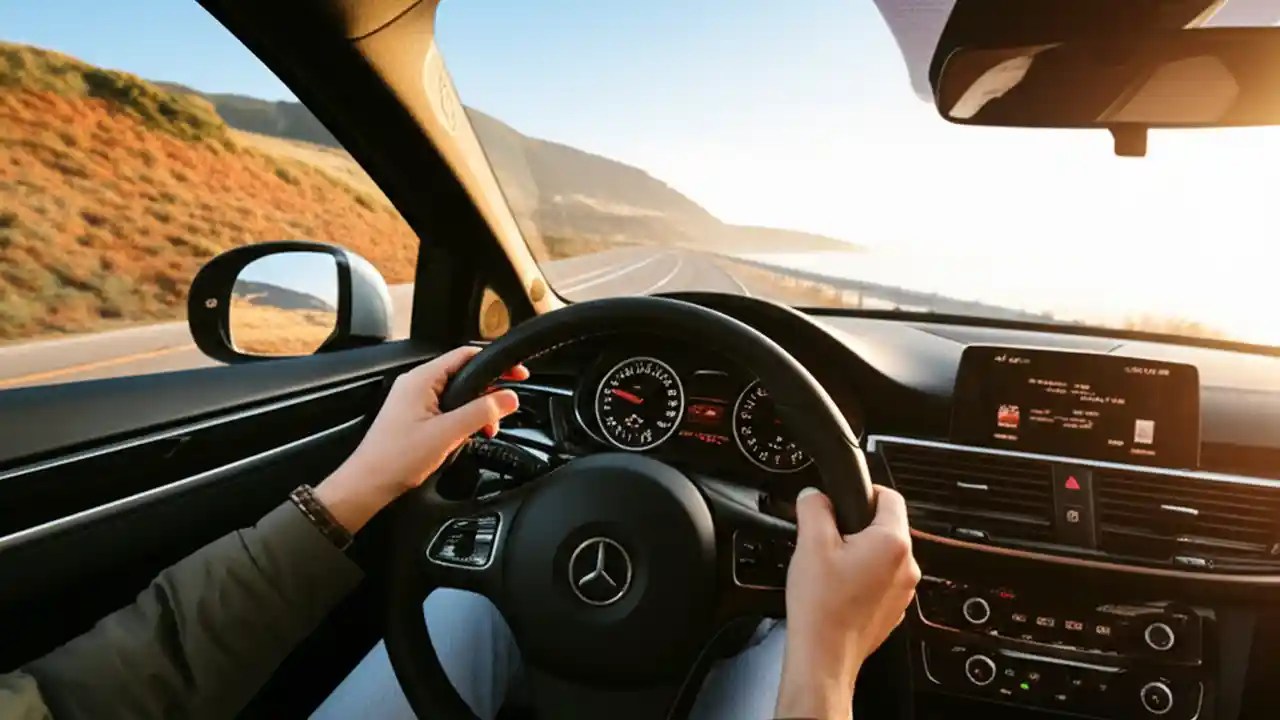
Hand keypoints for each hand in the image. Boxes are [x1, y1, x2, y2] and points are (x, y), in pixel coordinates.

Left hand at [314, 346, 526, 533]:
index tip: (517, 373)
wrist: (368, 484)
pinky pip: (447, 409)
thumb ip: (481, 412)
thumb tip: (509, 398)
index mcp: (422, 379)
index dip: (496, 363)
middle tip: (505, 409)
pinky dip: (462, 420)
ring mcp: (414, 400)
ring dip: (476, 411)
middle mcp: (416, 384)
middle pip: (464, 375)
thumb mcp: (448, 433)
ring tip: (485, 430)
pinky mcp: (414, 417)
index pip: (467, 356)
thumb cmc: (396, 458)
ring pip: (457, 395)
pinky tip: (467, 436)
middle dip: (488, 393)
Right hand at [776, 485, 919, 718]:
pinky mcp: (894, 608)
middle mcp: (907, 565)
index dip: (865, 492)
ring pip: (883, 554)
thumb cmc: (822, 605)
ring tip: (831, 568)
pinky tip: (839, 589)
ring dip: (860, 553)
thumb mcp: (810, 543)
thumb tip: (814, 495)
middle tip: (828, 540)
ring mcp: (904, 590)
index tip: (844, 500)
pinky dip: (863, 578)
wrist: (824, 655)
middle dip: (857, 527)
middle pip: (886, 526)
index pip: (890, 496)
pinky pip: (882, 580)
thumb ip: (814, 507)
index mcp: (893, 542)